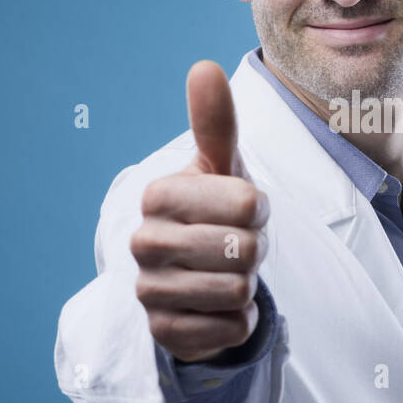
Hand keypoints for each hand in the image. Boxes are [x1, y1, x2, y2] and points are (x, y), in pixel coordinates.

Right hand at [131, 60, 269, 362]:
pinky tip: (218, 307)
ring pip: (239, 290)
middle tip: (236, 245)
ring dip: (247, 285)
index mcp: (158, 195)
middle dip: (254, 249)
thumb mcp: (223, 167)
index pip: (247, 203)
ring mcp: (149, 292)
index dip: (259, 207)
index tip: (242, 208)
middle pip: (244, 249)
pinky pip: (232, 328)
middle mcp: (143, 243)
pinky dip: (239, 320)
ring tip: (227, 273)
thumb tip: (204, 67)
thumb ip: (216, 122)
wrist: (200, 276)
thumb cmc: (216, 211)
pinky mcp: (164, 335)